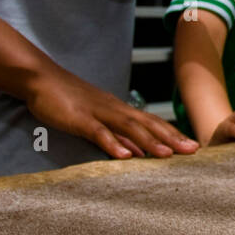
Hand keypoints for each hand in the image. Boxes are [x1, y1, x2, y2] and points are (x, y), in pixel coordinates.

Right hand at [24, 67, 198, 160]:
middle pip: (147, 124)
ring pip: (128, 128)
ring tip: (167, 155)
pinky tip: (125, 156)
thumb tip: (137, 152)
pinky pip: (98, 132)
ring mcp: (98, 112)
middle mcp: (115, 109)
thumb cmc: (70, 100)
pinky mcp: (79, 118)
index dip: (173, 134)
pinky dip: (112, 143)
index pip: (152, 123)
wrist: (41, 78)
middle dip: (171, 138)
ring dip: (149, 141)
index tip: (193, 146)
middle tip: (193, 151)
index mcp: (120, 110)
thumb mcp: (98, 118)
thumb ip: (117, 135)